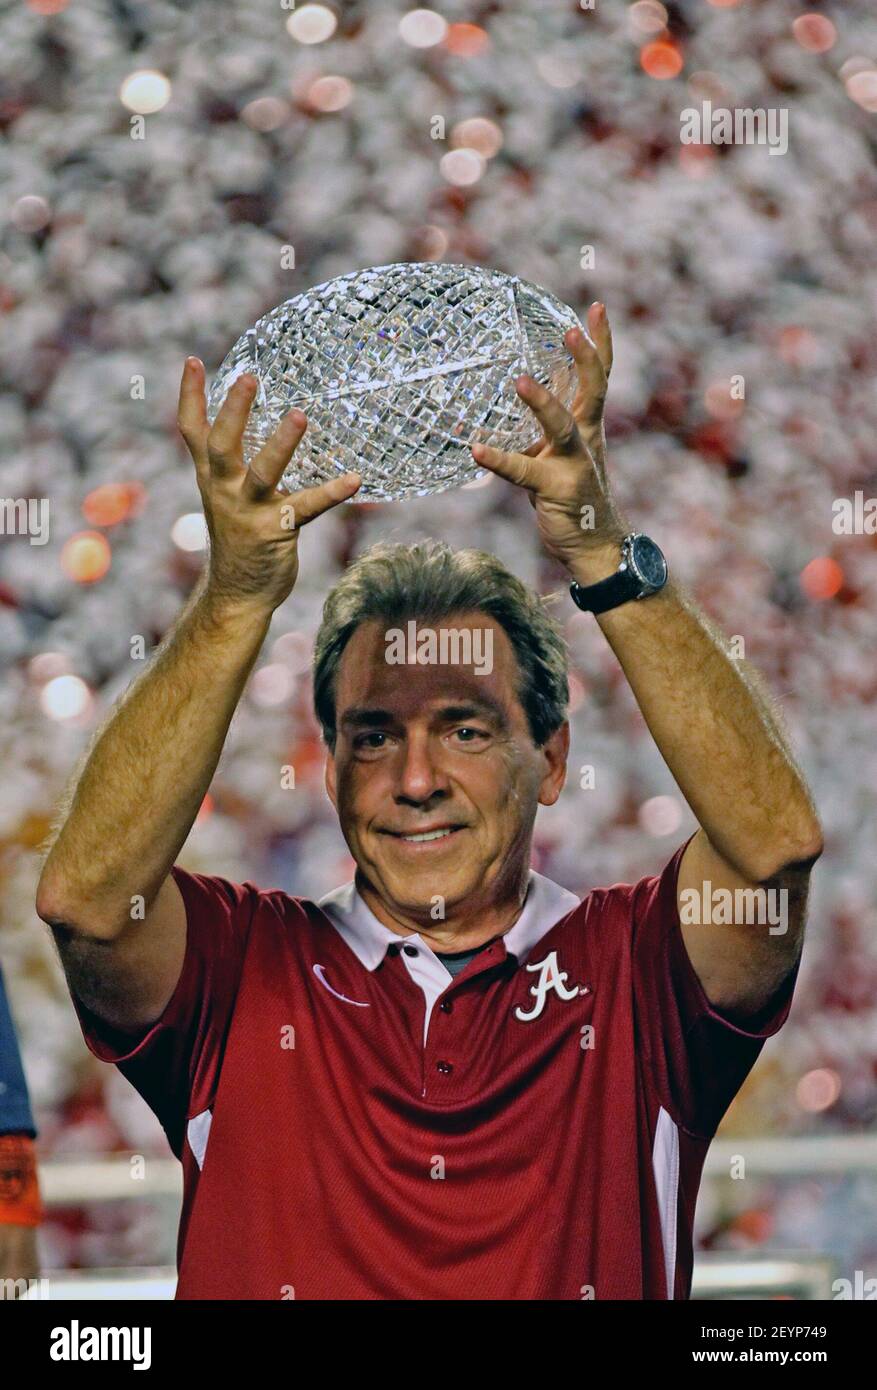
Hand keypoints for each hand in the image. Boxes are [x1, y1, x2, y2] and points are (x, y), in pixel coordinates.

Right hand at [177, 360, 360, 616]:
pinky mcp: (277, 531)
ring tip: (299, 415)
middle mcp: (223, 490)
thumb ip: (236, 464)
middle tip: (249, 376)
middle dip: (234, 411)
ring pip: (262, 472)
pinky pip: (307, 506)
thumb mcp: (227, 495)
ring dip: (281, 444)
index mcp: (211, 477)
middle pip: (221, 445)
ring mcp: (248, 512)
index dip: (191, 396)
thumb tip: (265, 420)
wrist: (237, 594)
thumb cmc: (240, 536)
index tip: (195, 360)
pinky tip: (354, 478)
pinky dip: (332, 492)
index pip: (192, 431)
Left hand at [470, 302, 627, 577]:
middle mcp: (586, 438)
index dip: (599, 343)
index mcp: (587, 425)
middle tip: (569, 329)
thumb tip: (511, 395)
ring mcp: (574, 464)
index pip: (599, 376)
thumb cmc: (571, 495)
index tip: (594, 307)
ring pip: (561, 427)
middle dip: (585, 358)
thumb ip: (541, 427)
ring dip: (542, 403)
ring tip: (520, 381)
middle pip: (592, 390)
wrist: (594, 543)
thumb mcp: (559, 453)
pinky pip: (524, 472)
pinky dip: (501, 460)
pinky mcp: (555, 489)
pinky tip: (477, 450)